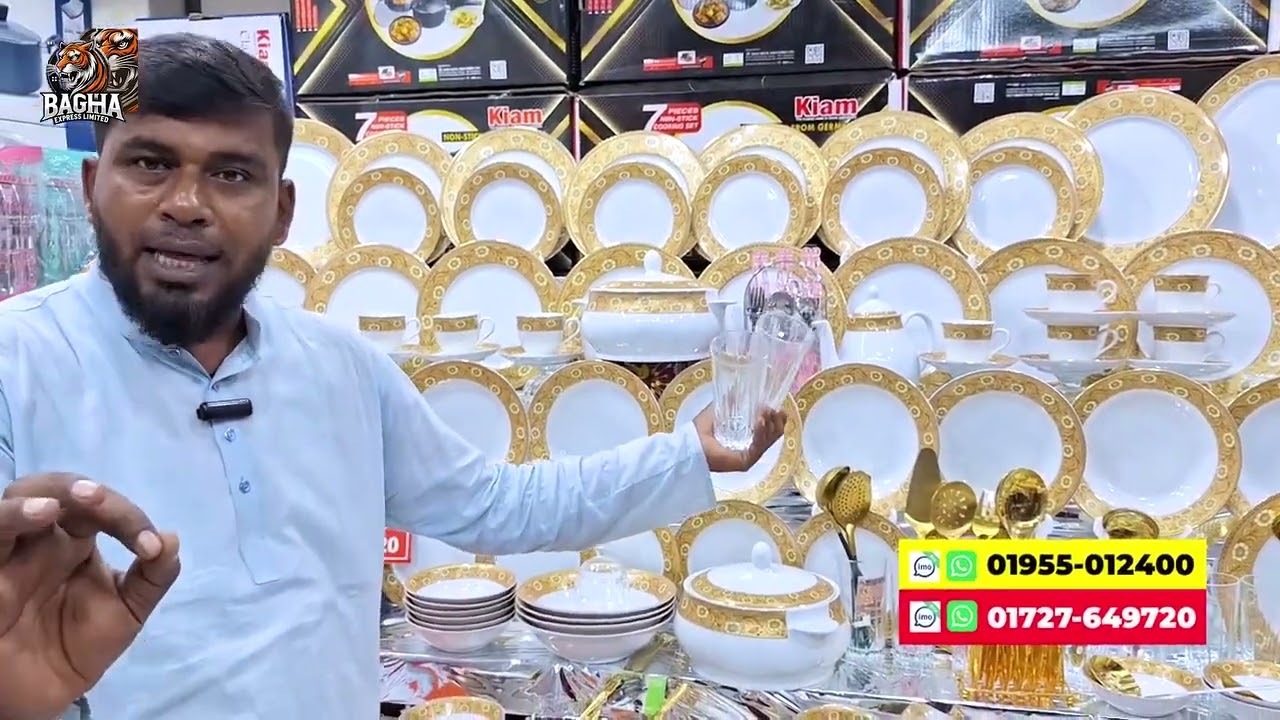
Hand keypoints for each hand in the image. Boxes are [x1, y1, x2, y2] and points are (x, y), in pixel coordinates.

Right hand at [0, 474, 179, 719]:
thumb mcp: (127, 613)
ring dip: (30, 501)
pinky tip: (32, 519)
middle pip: (53, 491)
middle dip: (78, 490)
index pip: (99, 509)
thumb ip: (152, 578)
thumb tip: (172, 539)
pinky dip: (6, 521)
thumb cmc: (77, 648)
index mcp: (76, 541)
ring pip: (9, 507)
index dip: (126, 517)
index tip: (150, 546)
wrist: (39, 697)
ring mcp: (8, 557)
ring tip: (51, 507)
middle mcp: (40, 540)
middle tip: (97, 499)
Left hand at [693, 405, 787, 472]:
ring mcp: (750, 457)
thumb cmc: (699, 431)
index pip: (771, 430)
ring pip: (770, 440)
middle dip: (776, 420)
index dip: (776, 418)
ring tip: (763, 412)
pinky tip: (759, 422)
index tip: (774, 406)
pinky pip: (759, 447)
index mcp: (748, 438)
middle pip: (774, 435)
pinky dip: (761, 433)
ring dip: (769, 424)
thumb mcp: (718, 410)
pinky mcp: (746, 462)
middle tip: (769, 408)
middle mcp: (752, 449)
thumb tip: (738, 386)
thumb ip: (729, 400)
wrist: (687, 445)